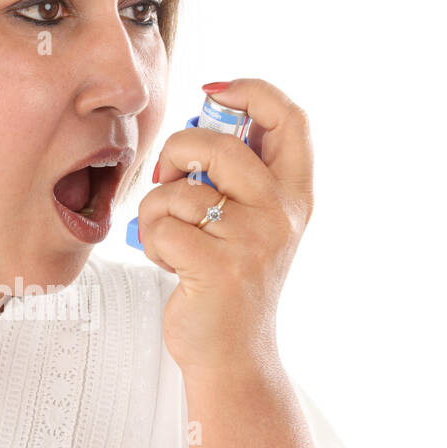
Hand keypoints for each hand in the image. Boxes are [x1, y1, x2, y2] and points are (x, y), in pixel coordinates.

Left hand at [135, 78, 313, 379]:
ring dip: (157, 213)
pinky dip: (152, 245)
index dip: (250, 91)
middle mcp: (281, 214)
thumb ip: (238, 175)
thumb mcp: (251, 223)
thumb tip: (203, 117)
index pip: (290, 117)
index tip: (212, 92)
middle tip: (168, 179)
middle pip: (218, 143)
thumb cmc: (229, 283)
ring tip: (174, 242)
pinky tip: (171, 266)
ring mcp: (252, 241)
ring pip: (178, 191)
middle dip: (176, 152)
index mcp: (294, 195)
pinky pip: (161, 228)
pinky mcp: (217, 267)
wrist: (232, 356)